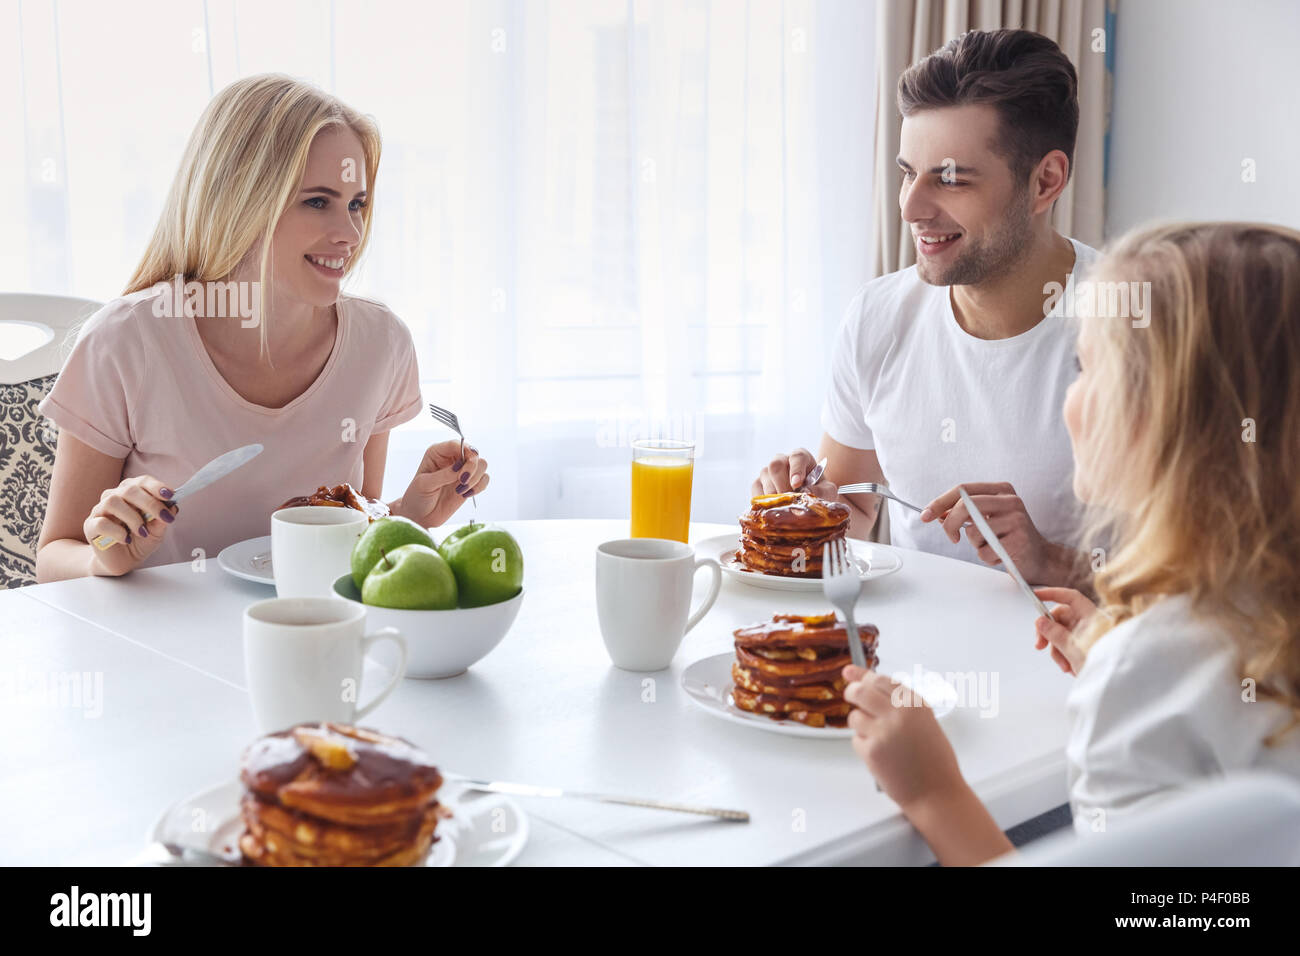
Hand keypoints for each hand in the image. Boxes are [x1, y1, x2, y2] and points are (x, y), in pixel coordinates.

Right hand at [84, 475, 180, 576]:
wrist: (124, 560)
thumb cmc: (140, 540)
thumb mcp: (157, 531)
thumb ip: (162, 520)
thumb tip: (172, 507)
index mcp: (132, 492)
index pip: (142, 481)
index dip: (156, 486)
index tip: (170, 495)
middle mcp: (115, 496)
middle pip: (129, 490)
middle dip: (150, 503)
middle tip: (164, 517)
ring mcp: (100, 510)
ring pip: (113, 502)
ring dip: (132, 517)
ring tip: (142, 532)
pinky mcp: (91, 525)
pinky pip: (101, 523)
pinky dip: (117, 531)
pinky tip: (126, 539)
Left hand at [398, 440, 489, 527]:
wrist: (420, 516)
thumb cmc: (417, 497)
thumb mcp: (425, 484)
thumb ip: (444, 475)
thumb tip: (461, 467)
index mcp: (438, 453)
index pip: (457, 444)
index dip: (466, 453)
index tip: (464, 470)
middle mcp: (452, 459)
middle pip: (474, 453)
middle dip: (472, 468)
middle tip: (462, 482)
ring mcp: (462, 471)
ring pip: (482, 465)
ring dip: (475, 479)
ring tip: (460, 490)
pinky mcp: (470, 483)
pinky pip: (484, 480)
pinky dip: (478, 487)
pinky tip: (465, 494)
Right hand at [751, 448, 836, 499]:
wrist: (808, 500)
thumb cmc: (818, 492)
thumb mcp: (827, 491)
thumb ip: (821, 491)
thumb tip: (806, 492)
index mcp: (800, 457)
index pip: (797, 457)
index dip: (796, 469)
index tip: (797, 484)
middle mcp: (782, 460)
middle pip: (776, 465)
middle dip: (782, 484)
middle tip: (789, 499)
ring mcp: (768, 471)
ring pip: (764, 476)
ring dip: (774, 494)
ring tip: (783, 506)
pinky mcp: (758, 483)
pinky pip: (756, 488)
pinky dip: (763, 500)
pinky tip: (773, 508)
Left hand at [843, 665, 964, 810]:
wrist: (937, 793)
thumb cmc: (935, 762)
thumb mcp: (925, 723)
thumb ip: (901, 706)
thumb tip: (873, 689)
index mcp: (915, 704)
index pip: (880, 680)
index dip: (862, 674)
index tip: (850, 671)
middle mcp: (899, 714)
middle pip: (860, 691)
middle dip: (851, 691)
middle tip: (851, 694)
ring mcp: (883, 731)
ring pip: (855, 717)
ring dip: (860, 725)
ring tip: (880, 740)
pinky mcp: (871, 751)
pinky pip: (856, 740)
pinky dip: (864, 746)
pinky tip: (882, 757)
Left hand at [920, 481, 1069, 585]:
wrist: (1040, 557)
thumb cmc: (1008, 537)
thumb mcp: (986, 519)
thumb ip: (964, 513)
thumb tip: (935, 513)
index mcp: (1001, 489)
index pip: (963, 489)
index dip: (940, 502)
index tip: (925, 515)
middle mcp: (1011, 500)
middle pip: (966, 506)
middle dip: (950, 524)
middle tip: (952, 538)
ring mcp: (1017, 519)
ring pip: (974, 531)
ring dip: (976, 545)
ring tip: (992, 547)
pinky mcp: (1019, 540)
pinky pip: (985, 551)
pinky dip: (987, 557)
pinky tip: (1001, 555)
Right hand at [1031, 587, 1096, 675]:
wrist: (1117, 682)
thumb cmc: (1103, 664)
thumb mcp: (1072, 649)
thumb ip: (1054, 633)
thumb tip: (1041, 622)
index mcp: (1091, 617)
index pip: (1070, 597)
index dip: (1052, 593)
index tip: (1036, 595)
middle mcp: (1091, 622)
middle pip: (1062, 618)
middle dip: (1049, 632)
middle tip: (1040, 645)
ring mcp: (1089, 634)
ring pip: (1063, 633)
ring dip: (1057, 649)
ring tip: (1064, 665)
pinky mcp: (1088, 645)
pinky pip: (1070, 644)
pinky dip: (1065, 655)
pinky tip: (1070, 667)